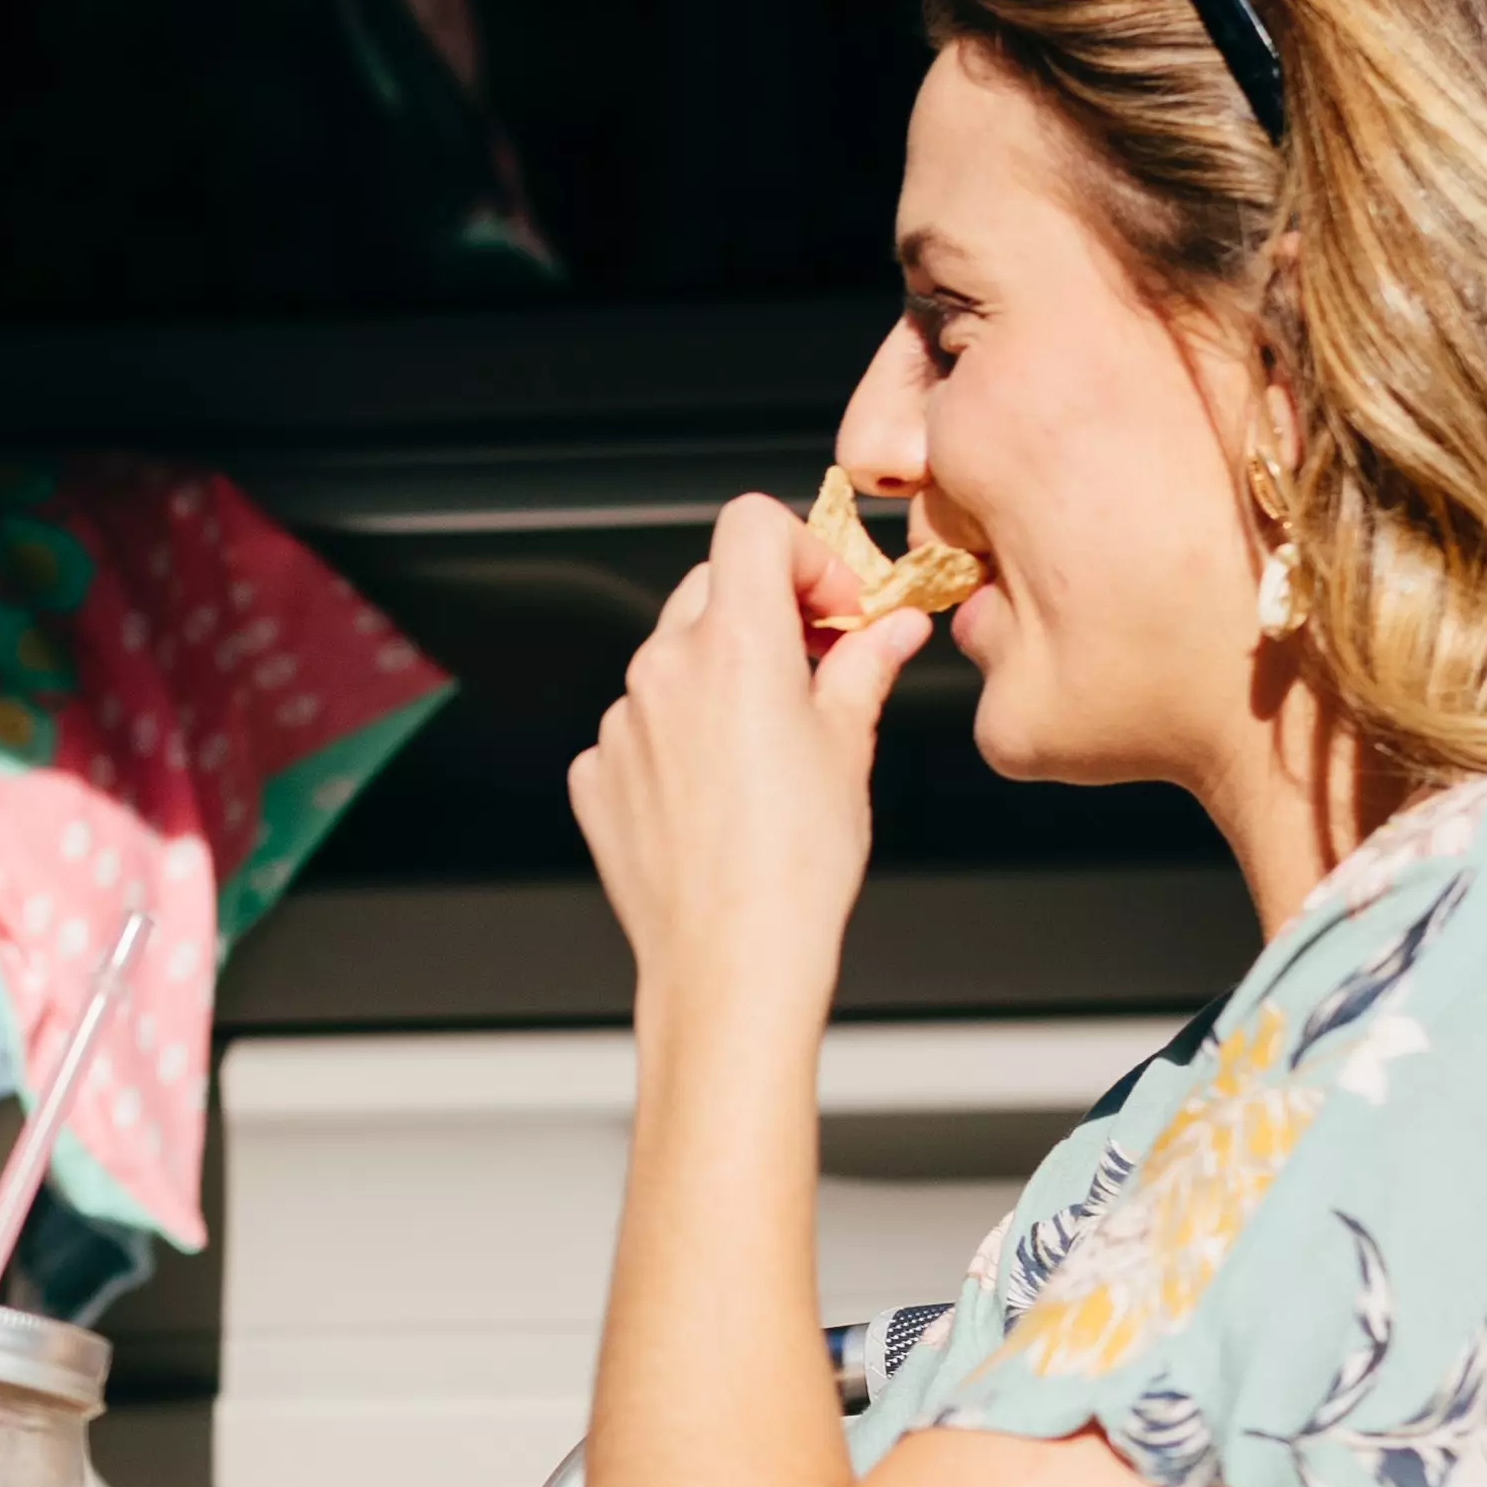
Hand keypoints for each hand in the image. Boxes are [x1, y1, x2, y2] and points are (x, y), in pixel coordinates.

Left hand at [567, 491, 920, 1023]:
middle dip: (767, 611)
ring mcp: (620, 723)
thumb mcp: (848, 748)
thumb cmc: (797, 866)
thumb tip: (891, 630)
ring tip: (770, 745)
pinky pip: (639, 726)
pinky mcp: (595, 773)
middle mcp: (663, 670)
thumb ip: (863, 667)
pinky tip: (719, 792)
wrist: (731, 960)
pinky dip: (678, 737)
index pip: (750, 525)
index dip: (802, 552)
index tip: (833, 606)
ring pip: (671, 658)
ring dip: (720, 675)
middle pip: (711, 585)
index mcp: (734, 645)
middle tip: (817, 664)